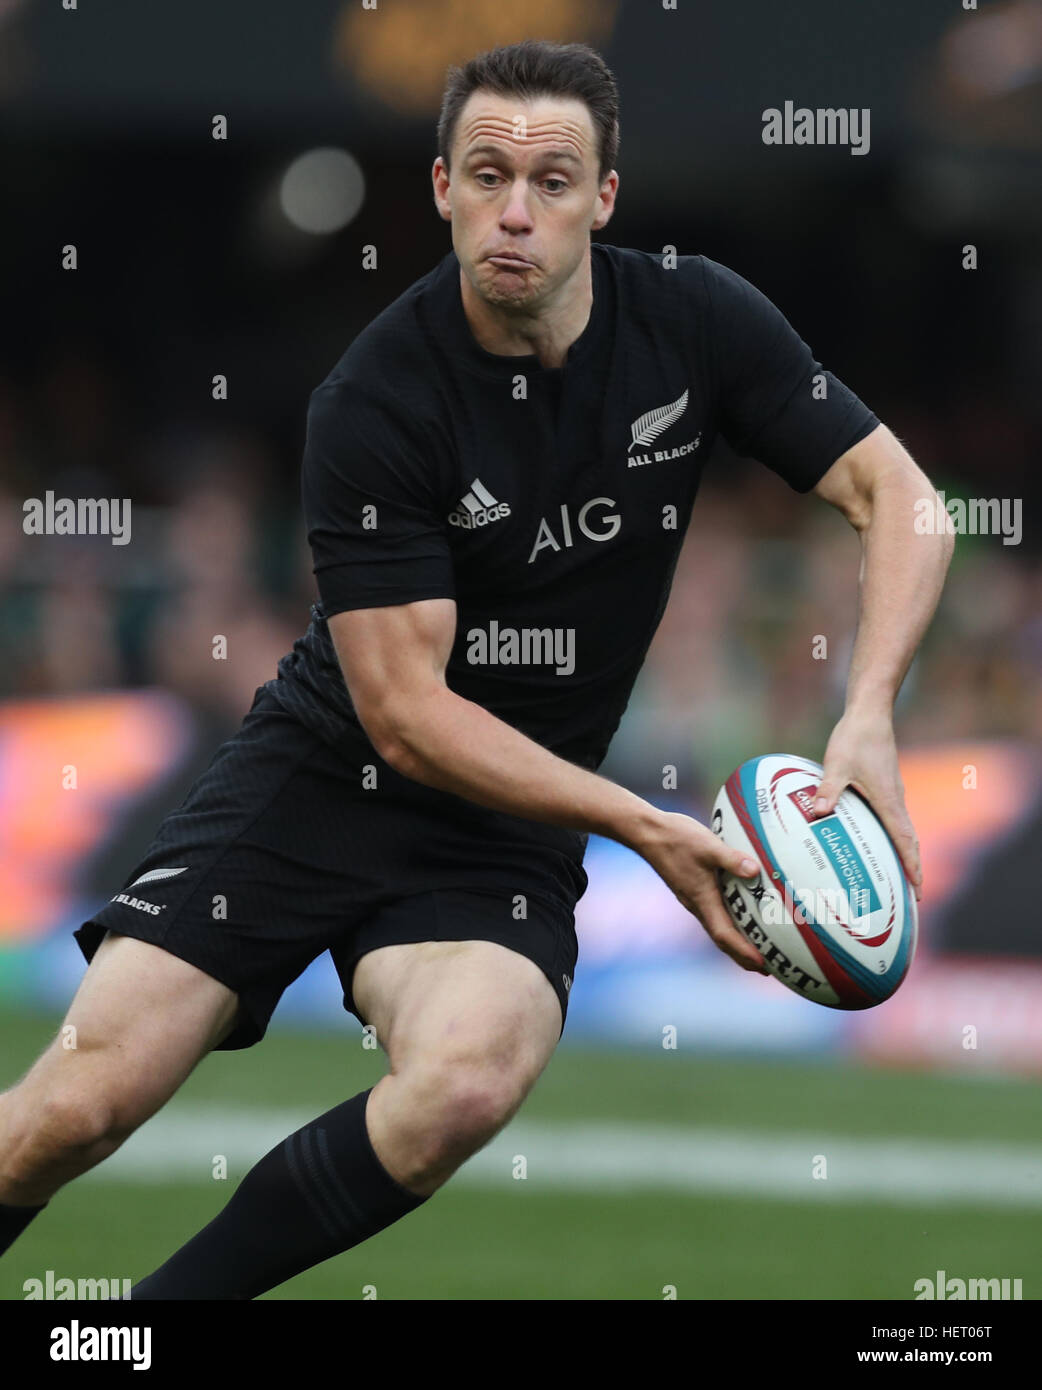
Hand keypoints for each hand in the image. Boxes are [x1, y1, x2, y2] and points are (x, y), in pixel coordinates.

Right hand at [637, 811, 767, 972]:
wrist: (646, 832)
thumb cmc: (675, 838)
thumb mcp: (708, 846)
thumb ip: (732, 859)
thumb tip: (756, 870)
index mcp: (702, 899)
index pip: (724, 935)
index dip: (744, 952)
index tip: (762, 964)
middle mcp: (697, 904)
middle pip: (722, 939)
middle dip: (743, 956)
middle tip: (768, 968)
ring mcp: (693, 898)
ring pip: (717, 928)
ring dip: (737, 942)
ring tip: (758, 948)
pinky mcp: (691, 889)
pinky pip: (713, 914)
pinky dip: (729, 923)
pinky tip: (739, 915)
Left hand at [812, 711, 921, 899]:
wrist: (870, 714)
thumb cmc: (854, 738)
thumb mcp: (836, 764)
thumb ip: (828, 789)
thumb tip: (818, 812)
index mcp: (888, 800)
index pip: (904, 840)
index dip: (912, 866)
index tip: (918, 890)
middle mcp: (895, 800)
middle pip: (909, 841)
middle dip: (911, 868)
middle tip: (912, 896)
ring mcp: (892, 793)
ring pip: (902, 830)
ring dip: (903, 853)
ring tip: (897, 876)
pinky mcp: (885, 786)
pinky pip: (893, 818)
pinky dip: (893, 836)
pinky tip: (876, 841)